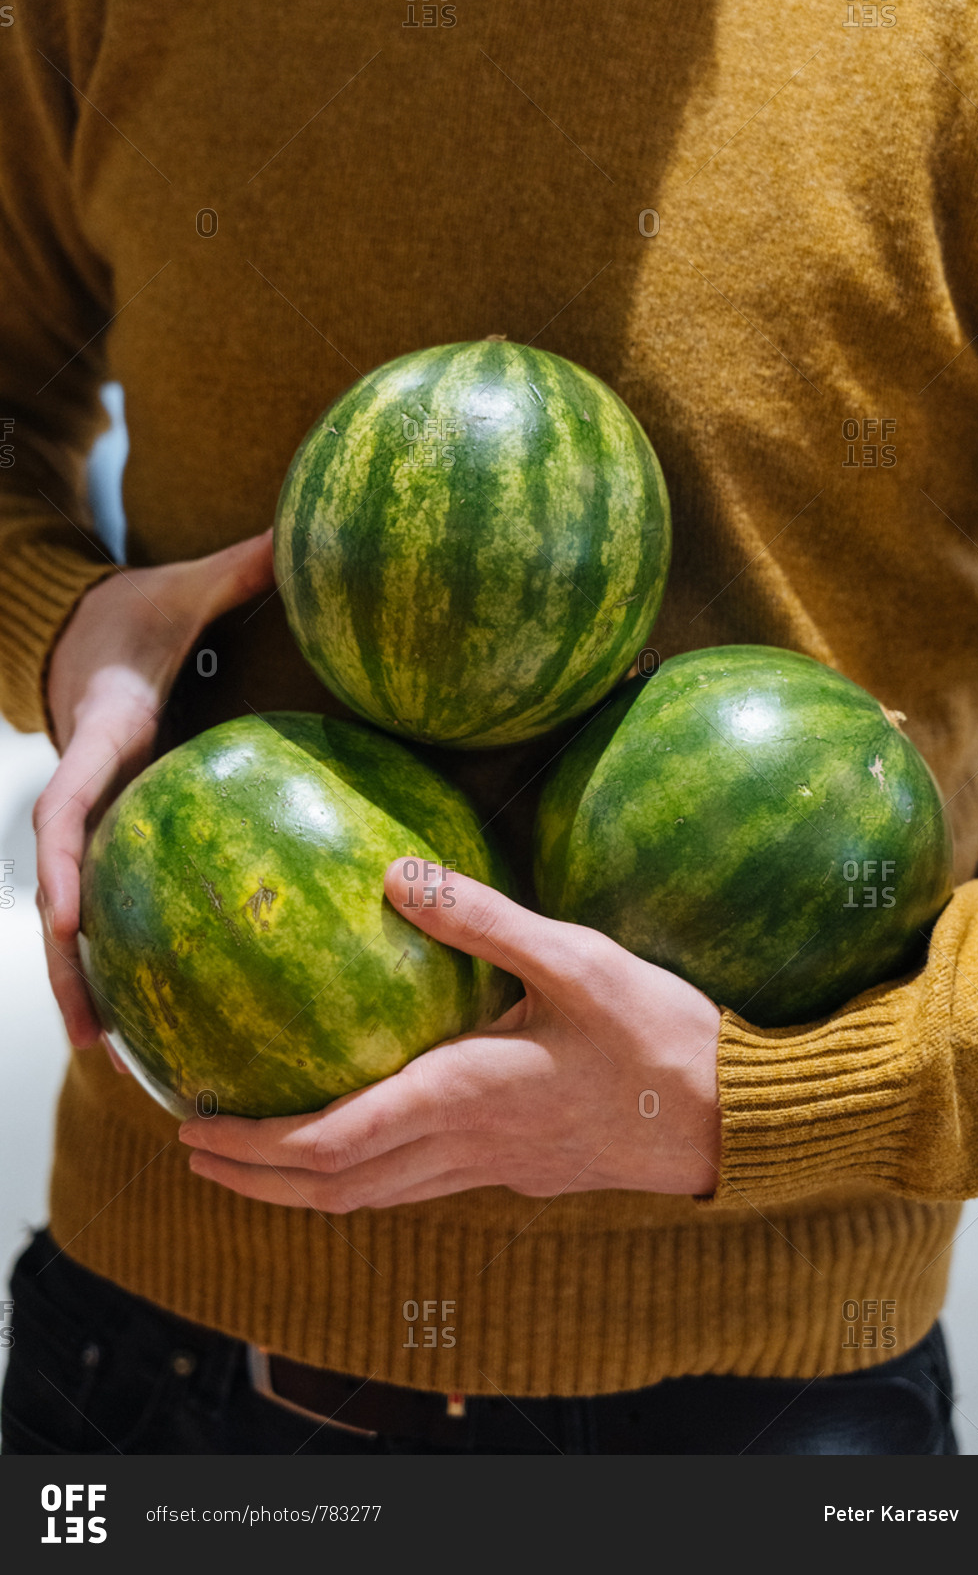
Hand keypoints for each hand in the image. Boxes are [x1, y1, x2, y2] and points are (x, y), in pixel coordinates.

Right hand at [35, 530, 275, 1049]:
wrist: (76, 627)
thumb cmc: (135, 613)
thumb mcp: (183, 590)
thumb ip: (238, 573)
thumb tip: (300, 541)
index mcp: (98, 739)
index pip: (65, 808)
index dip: (60, 864)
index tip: (63, 919)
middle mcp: (82, 788)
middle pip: (57, 889)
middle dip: (64, 962)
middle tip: (92, 1033)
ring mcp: (88, 819)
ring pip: (71, 913)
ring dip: (83, 981)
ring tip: (113, 1057)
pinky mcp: (106, 832)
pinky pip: (107, 899)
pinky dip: (116, 954)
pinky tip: (153, 1013)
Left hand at [178, 861, 722, 1204]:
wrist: (727, 1117)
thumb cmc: (656, 1036)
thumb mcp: (574, 958)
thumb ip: (482, 918)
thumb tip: (396, 873)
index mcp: (460, 1097)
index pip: (327, 1145)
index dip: (252, 1146)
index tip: (194, 1131)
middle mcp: (462, 1148)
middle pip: (333, 1190)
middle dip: (255, 1178)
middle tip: (196, 1152)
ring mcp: (489, 1170)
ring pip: (371, 1200)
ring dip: (301, 1188)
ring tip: (254, 1158)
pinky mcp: (516, 1171)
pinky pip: (413, 1188)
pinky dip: (360, 1178)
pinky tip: (359, 1142)